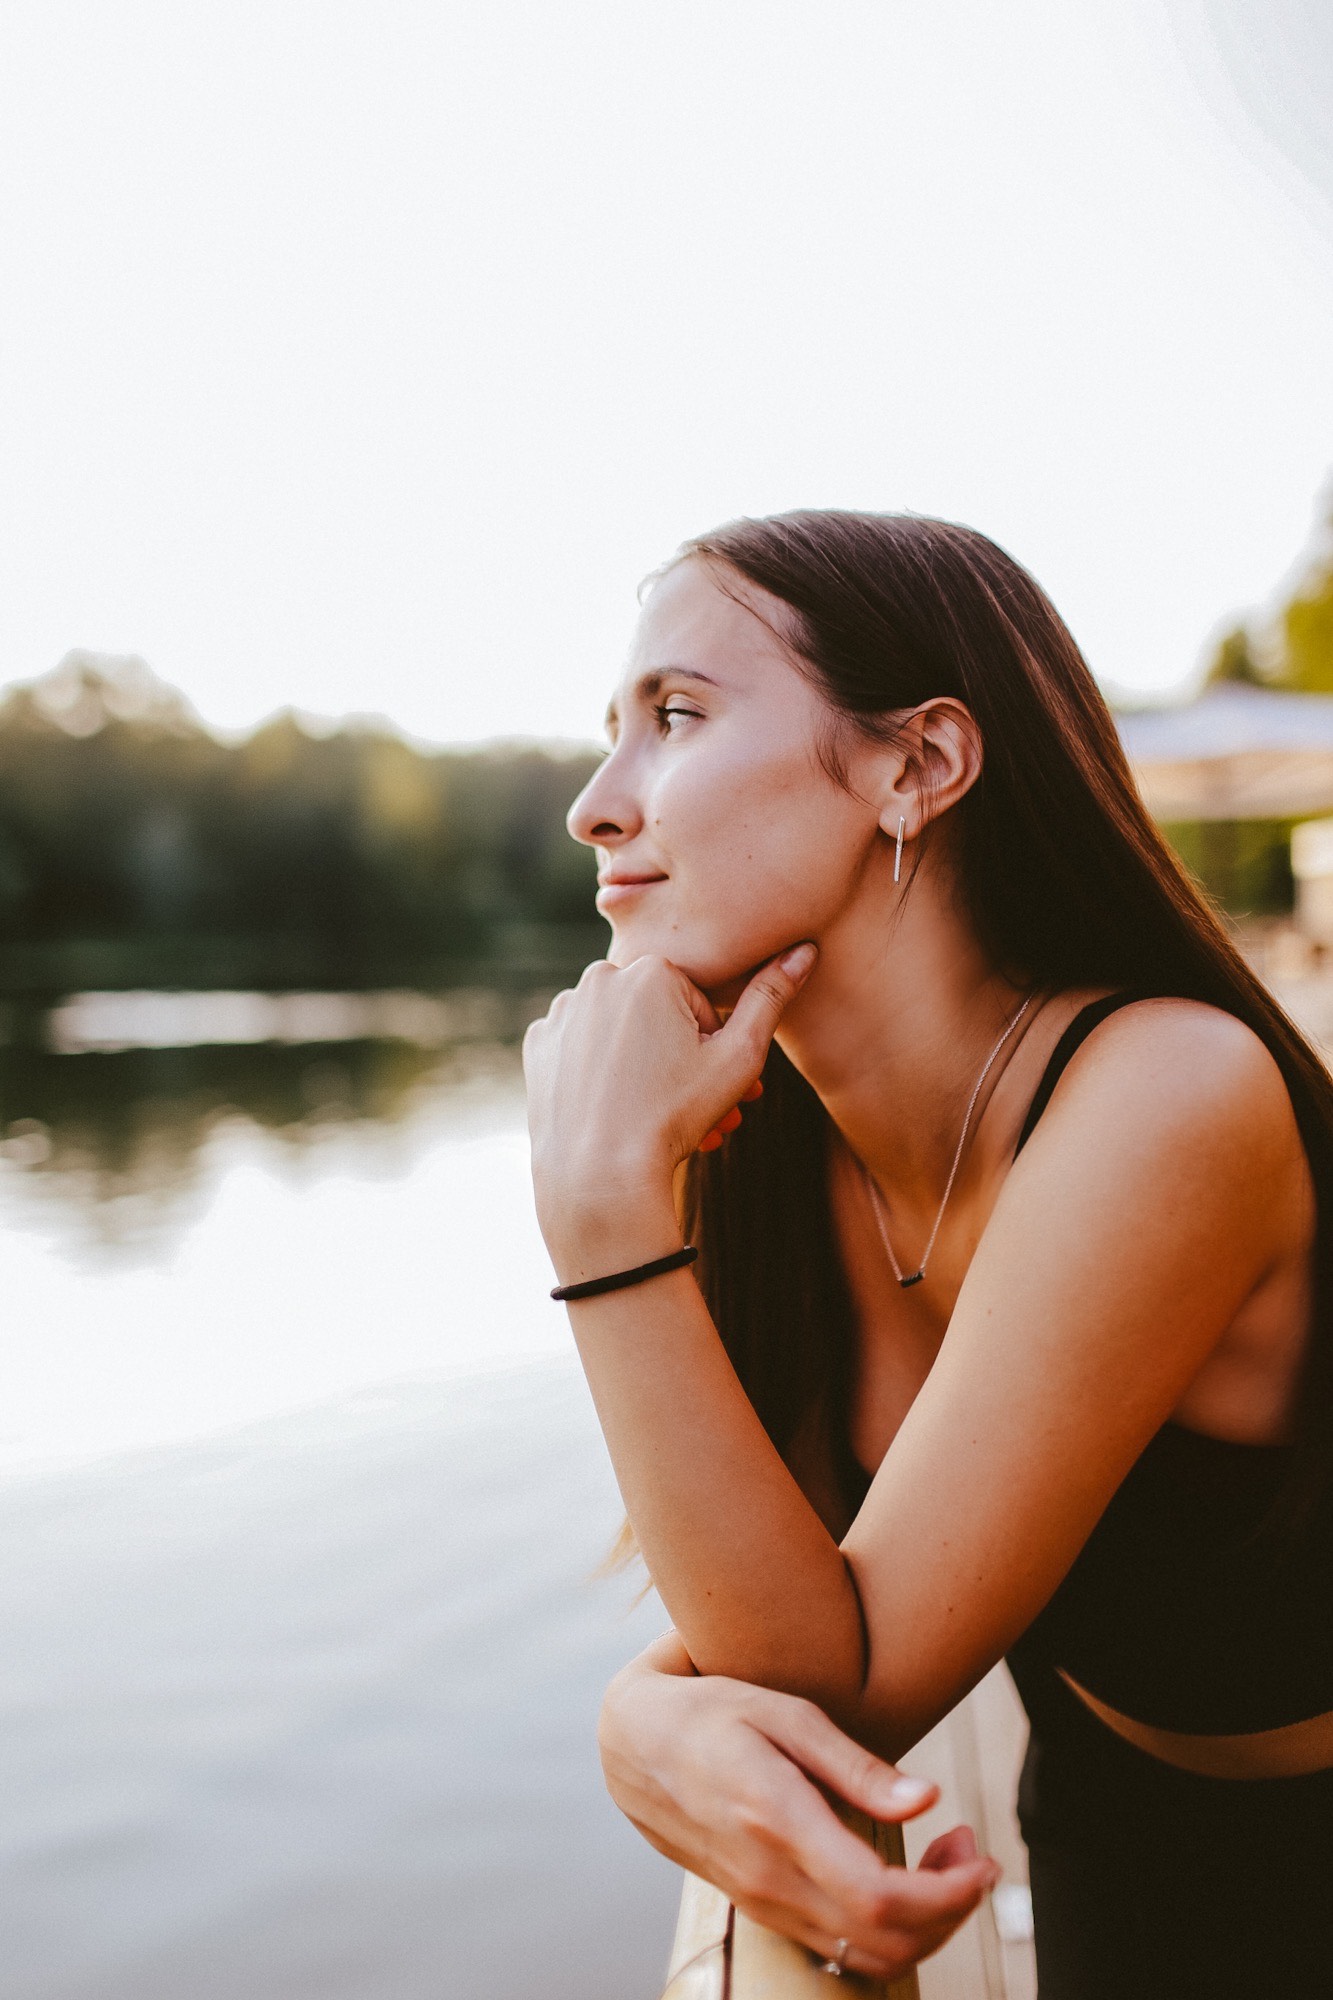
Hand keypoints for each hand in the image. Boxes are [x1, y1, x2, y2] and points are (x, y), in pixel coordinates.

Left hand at [523, 945, 816, 1268]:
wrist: (599, 1177)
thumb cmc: (675, 1116)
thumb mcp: (739, 1058)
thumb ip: (772, 997)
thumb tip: (805, 949)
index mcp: (650, 969)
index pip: (698, 1001)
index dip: (712, 1047)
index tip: (713, 1083)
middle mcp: (599, 977)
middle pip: (657, 1014)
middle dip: (681, 1059)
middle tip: (694, 1109)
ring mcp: (562, 1011)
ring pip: (619, 1031)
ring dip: (643, 1064)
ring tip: (657, 1114)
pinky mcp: (538, 1044)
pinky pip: (581, 1048)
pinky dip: (600, 1071)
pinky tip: (612, 1106)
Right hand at [599, 1641, 998, 1982]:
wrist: (633, 1745)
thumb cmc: (713, 1713)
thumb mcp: (784, 1713)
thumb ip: (856, 1765)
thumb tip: (927, 1799)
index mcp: (780, 1823)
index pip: (881, 1900)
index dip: (948, 1894)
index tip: (982, 1856)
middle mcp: (771, 1879)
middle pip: (887, 1942)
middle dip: (951, 1908)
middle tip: (969, 1846)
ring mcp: (763, 1903)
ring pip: (866, 1955)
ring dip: (926, 1922)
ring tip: (944, 1856)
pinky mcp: (761, 1908)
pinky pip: (839, 1946)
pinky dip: (889, 1928)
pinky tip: (901, 1875)